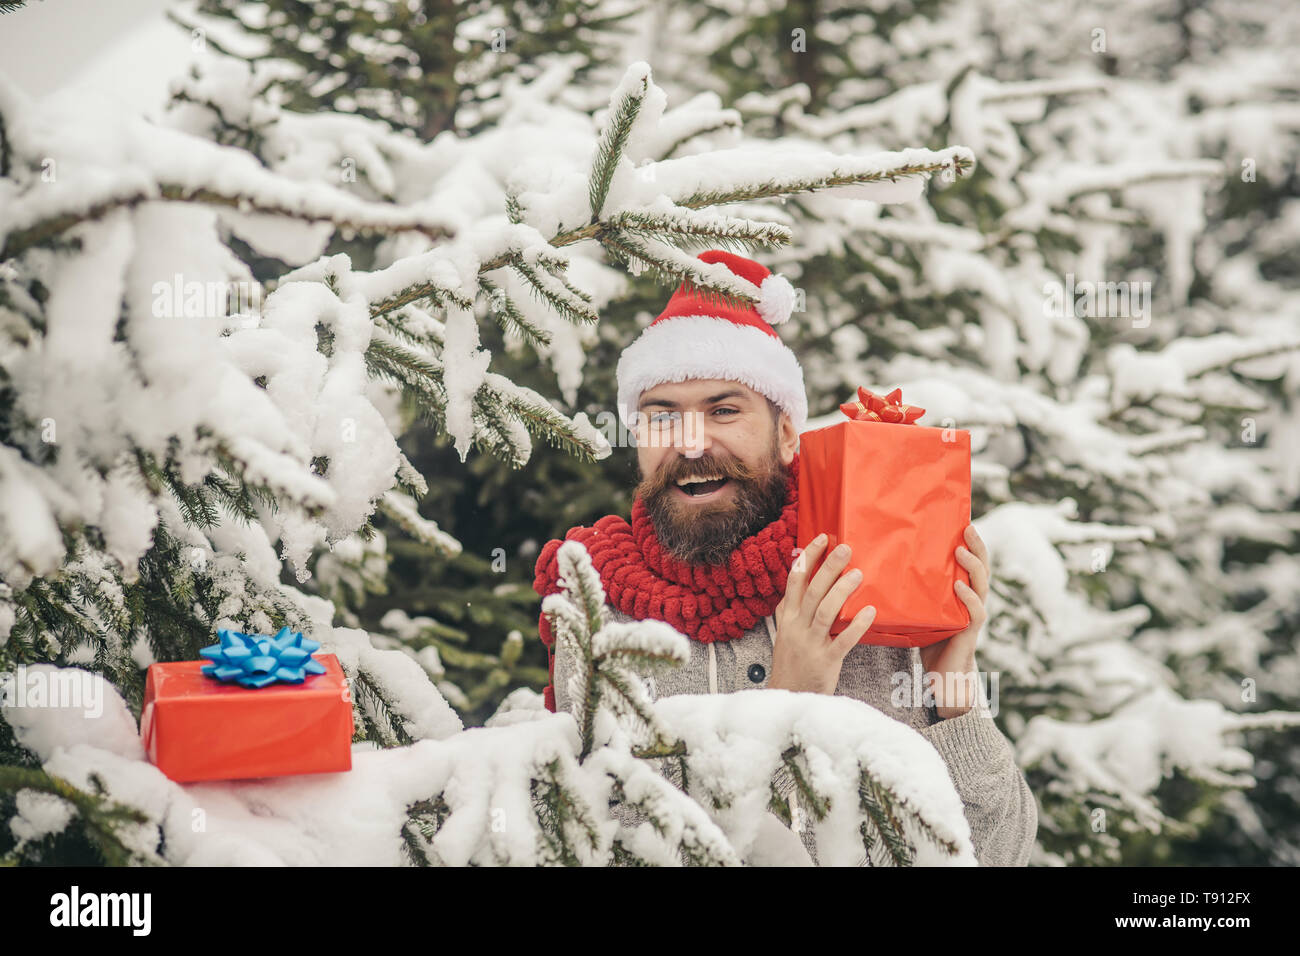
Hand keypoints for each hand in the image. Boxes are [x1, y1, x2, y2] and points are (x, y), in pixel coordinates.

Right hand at [769, 533, 876, 694]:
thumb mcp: (786, 630)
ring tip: (858, 574)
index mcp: (787, 616)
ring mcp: (810, 644)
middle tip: (845, 548)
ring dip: (842, 591)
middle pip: (812, 591)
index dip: (808, 557)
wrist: (788, 696)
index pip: (795, 580)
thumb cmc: (792, 660)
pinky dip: (857, 625)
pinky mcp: (825, 661)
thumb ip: (793, 607)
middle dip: (828, 567)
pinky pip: (843, 640)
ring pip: (825, 612)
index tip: (822, 538)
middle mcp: (796, 627)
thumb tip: (801, 576)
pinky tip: (869, 611)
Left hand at [919, 523, 989, 718]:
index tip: (963, 521)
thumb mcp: (919, 609)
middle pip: (981, 568)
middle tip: (967, 528)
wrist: (941, 675)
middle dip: (977, 547)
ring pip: (981, 586)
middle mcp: (971, 599)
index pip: (969, 562)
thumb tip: (877, 565)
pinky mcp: (968, 632)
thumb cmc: (927, 639)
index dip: (970, 542)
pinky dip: (969, 598)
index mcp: (961, 590)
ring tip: (960, 551)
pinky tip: (959, 587)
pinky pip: (974, 612)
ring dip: (972, 567)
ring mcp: (973, 614)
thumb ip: (910, 590)